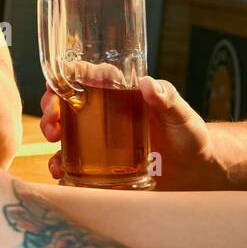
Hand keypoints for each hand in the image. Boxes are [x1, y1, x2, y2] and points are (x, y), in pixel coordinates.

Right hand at [39, 76, 216, 188]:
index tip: (57, 86)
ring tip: (52, 140)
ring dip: (51, 132)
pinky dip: (59, 163)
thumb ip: (167, 99)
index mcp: (121, 93)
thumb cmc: (190, 135)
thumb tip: (147, 83)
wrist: (195, 171)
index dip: (67, 77)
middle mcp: (105, 112)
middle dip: (51, 108)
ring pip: (64, 130)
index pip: (87, 77)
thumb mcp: (181, 115)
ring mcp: (100, 137)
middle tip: (53, 120)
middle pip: (68, 103)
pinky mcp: (99, 162)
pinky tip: (58, 169)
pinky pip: (72, 160)